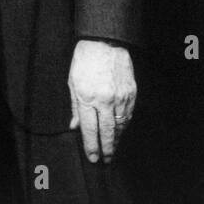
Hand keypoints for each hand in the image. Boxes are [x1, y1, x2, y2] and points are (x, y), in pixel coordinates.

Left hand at [68, 40, 135, 162]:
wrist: (105, 42)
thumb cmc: (84, 60)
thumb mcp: (72, 82)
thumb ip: (75, 106)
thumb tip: (75, 126)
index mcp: (87, 97)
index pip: (89, 129)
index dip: (91, 145)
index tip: (93, 157)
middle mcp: (105, 100)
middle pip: (107, 132)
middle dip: (106, 149)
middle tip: (105, 160)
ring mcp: (120, 97)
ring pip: (120, 126)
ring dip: (116, 140)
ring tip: (112, 149)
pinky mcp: (131, 94)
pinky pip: (128, 116)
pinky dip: (124, 126)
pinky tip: (120, 132)